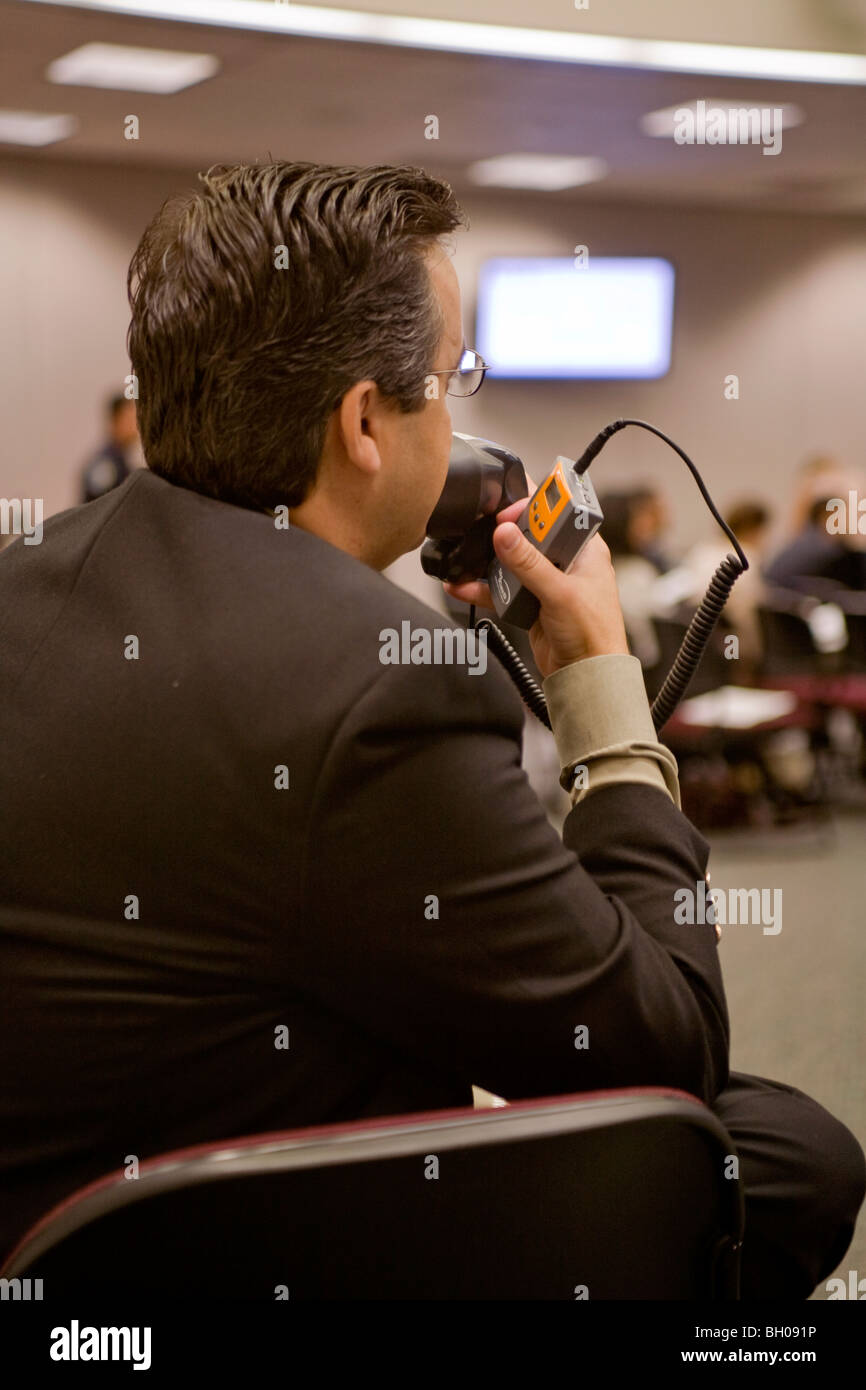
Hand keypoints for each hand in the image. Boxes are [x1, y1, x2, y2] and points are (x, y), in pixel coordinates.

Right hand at [444, 492, 628, 678]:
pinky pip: (501, 588)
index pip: (556, 512)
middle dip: (501, 533)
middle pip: (528, 533)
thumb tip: (504, 533)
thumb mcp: (559, 592)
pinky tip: (460, 586)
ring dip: (486, 561)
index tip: (505, 511)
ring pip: (510, 561)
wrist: (586, 676)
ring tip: (462, 558)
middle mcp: (565, 560)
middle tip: (478, 531)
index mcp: (584, 548)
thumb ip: (529, 562)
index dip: (530, 506)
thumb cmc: (593, 634)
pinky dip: (482, 588)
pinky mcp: (530, 601)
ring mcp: (546, 581)